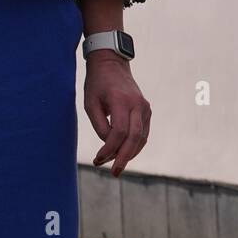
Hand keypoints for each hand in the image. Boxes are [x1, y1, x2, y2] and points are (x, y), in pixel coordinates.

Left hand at [83, 52, 150, 176]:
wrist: (112, 64)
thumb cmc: (97, 83)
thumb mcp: (90, 102)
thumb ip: (99, 125)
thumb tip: (109, 145)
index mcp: (121, 100)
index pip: (119, 132)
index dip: (109, 149)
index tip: (98, 160)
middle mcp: (138, 105)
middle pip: (134, 138)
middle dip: (124, 158)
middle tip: (114, 173)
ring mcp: (145, 108)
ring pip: (141, 138)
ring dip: (129, 154)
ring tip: (116, 166)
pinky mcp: (147, 111)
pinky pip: (143, 133)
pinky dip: (135, 146)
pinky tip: (124, 154)